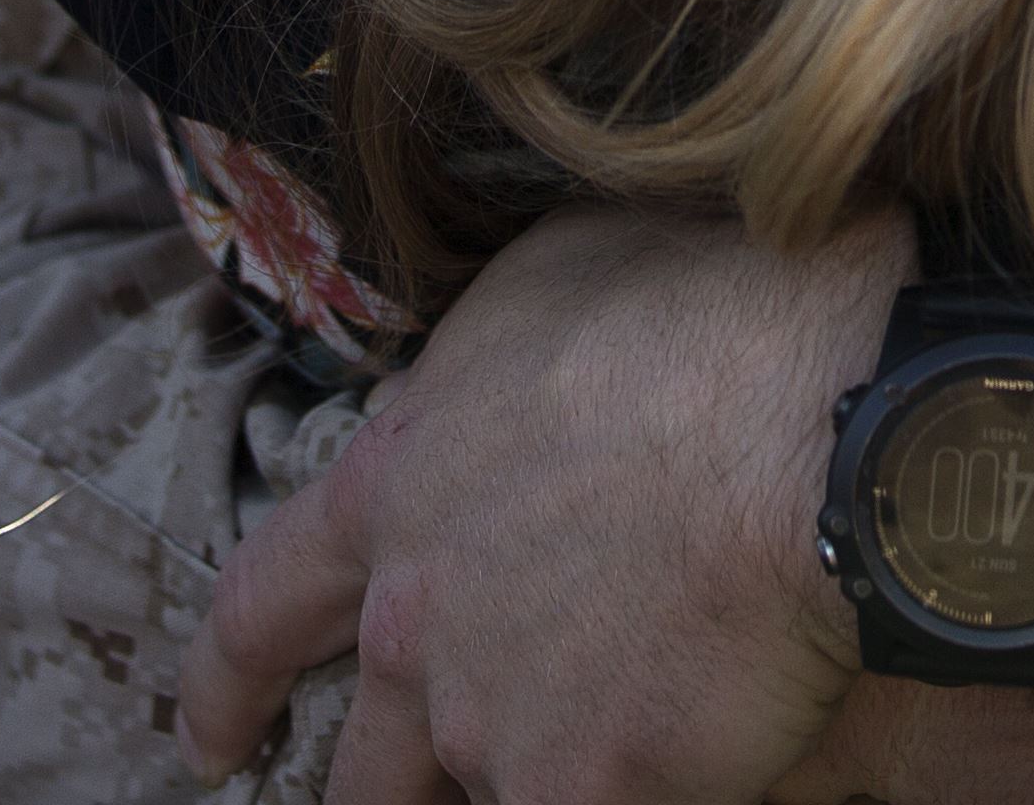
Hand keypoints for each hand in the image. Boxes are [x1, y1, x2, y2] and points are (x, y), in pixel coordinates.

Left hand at [182, 206, 1033, 801]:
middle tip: (412, 792)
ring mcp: (489, 717)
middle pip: (365, 758)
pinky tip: (684, 757)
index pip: (260, 605)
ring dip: (544, 758)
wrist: (826, 424)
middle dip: (386, 786)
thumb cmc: (715, 314)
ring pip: (492, 779)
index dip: (224, 683)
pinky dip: (628, 786)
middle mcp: (413, 617)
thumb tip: (483, 385)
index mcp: (393, 487)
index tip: (207, 737)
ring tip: (632, 712)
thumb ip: (483, 369)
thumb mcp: (554, 279)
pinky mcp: (581, 785)